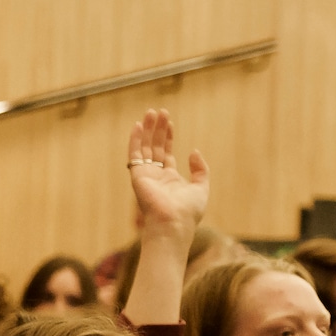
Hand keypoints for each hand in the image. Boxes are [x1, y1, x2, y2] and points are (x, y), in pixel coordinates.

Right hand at [127, 109, 209, 234]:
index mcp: (169, 179)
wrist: (173, 222)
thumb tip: (194, 151)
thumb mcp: (201, 187)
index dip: (168, 137)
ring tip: (151, 112)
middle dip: (158, 129)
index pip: (166, 153)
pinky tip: (139, 125)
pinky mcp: (137, 175)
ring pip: (145, 147)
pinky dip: (135, 139)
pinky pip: (134, 154)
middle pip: (155, 147)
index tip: (170, 122)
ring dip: (148, 130)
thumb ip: (200, 170)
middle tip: (160, 112)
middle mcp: (156, 175)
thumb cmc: (188, 211)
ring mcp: (145, 175)